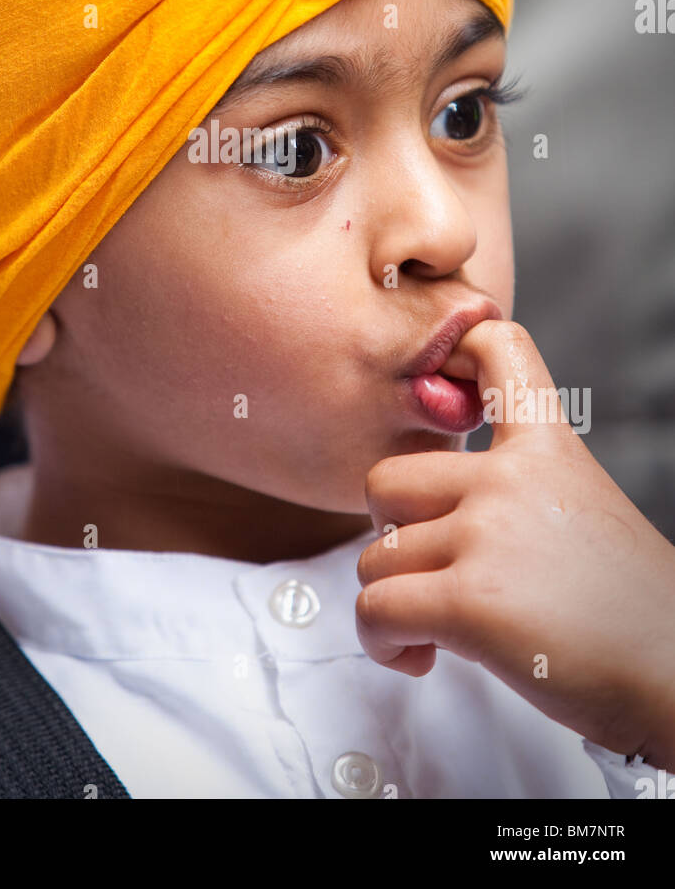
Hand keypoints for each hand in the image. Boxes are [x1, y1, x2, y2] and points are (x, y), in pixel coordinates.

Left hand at [356, 319, 674, 769]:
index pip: (498, 349)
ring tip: (434, 632)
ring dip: (392, 602)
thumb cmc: (630, 612)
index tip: (445, 372)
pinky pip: (374, 609)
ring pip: (375, 557)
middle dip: (392, 533)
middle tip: (432, 573)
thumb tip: (437, 507)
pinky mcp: (468, 602)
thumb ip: (518, 488)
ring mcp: (486, 535)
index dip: (459, 349)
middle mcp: (510, 478)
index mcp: (547, 447)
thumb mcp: (584, 509)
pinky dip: (382, 641)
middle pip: (385, 480)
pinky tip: (420, 655)